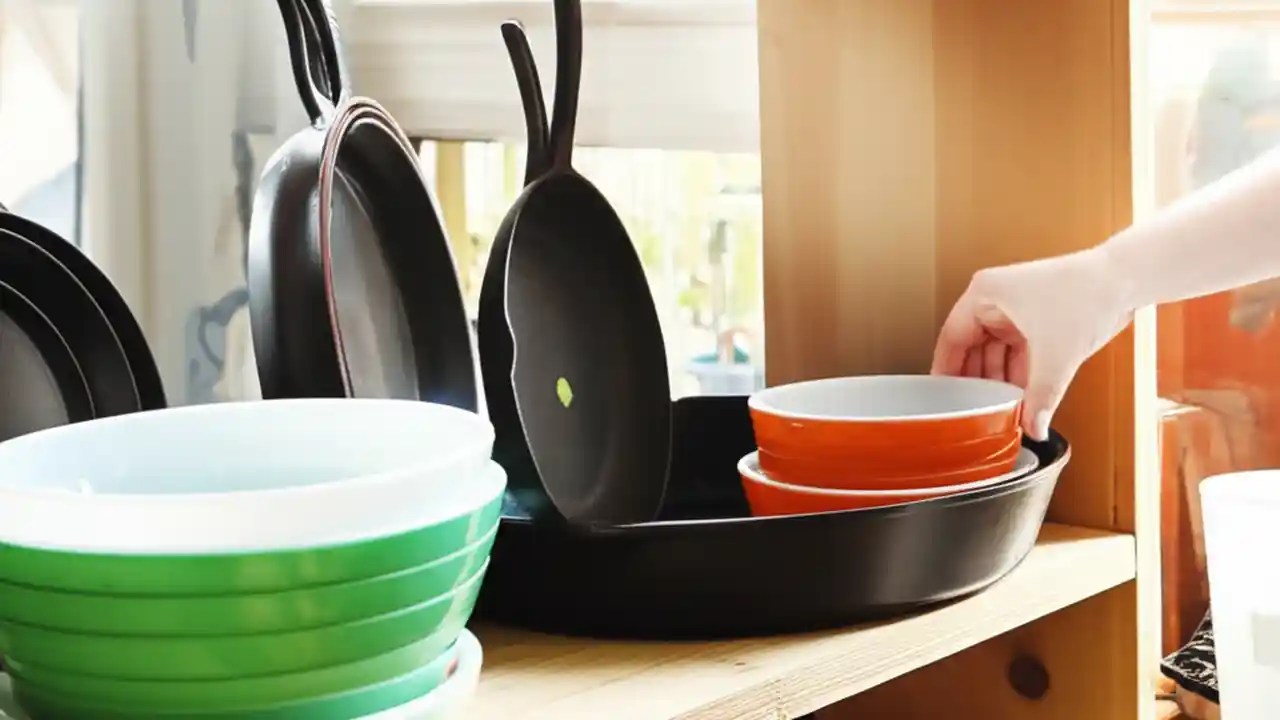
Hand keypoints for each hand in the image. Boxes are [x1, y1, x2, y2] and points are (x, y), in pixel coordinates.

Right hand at [931, 248, 1133, 439]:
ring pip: (996, 353)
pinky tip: (1021, 397)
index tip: (943, 398)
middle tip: (975, 411)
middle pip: (973, 349)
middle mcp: (995, 299)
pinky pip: (1017, 351)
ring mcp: (1015, 308)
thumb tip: (1033, 428)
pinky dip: (1019, 373)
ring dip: (1001, 380)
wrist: (1125, 280)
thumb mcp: (1056, 356)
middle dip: (979, 381)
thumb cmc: (1087, 295)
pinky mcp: (1035, 317)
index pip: (951, 339)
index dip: (946, 372)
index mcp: (984, 294)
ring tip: (1000, 409)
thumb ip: (1041, 398)